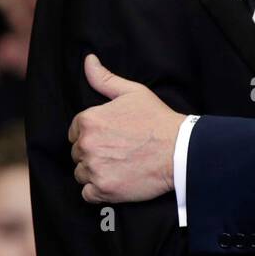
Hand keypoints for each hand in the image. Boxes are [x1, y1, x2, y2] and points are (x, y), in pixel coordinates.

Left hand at [70, 55, 182, 203]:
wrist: (179, 150)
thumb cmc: (157, 120)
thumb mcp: (133, 92)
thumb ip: (104, 79)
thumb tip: (88, 61)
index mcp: (88, 120)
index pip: (75, 132)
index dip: (93, 135)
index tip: (111, 137)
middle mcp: (86, 145)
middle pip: (77, 154)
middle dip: (94, 153)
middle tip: (119, 151)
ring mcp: (94, 168)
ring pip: (81, 173)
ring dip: (95, 172)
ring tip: (119, 166)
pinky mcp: (103, 189)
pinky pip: (87, 194)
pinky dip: (99, 190)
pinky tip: (117, 180)